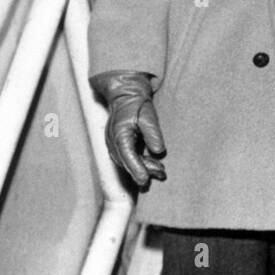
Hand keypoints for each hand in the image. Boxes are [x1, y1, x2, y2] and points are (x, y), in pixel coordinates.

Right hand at [89, 69, 166, 186]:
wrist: (126, 94)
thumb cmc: (137, 104)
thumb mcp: (148, 116)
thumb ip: (153, 133)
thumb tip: (159, 151)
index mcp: (119, 134)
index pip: (127, 156)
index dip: (136, 169)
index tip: (144, 180)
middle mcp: (113, 142)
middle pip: (127, 162)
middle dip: (143, 171)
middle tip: (161, 174)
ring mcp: (114, 144)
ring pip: (128, 162)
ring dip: (143, 168)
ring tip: (161, 172)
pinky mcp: (119, 145)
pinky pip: (128, 158)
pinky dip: (140, 163)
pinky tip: (154, 165)